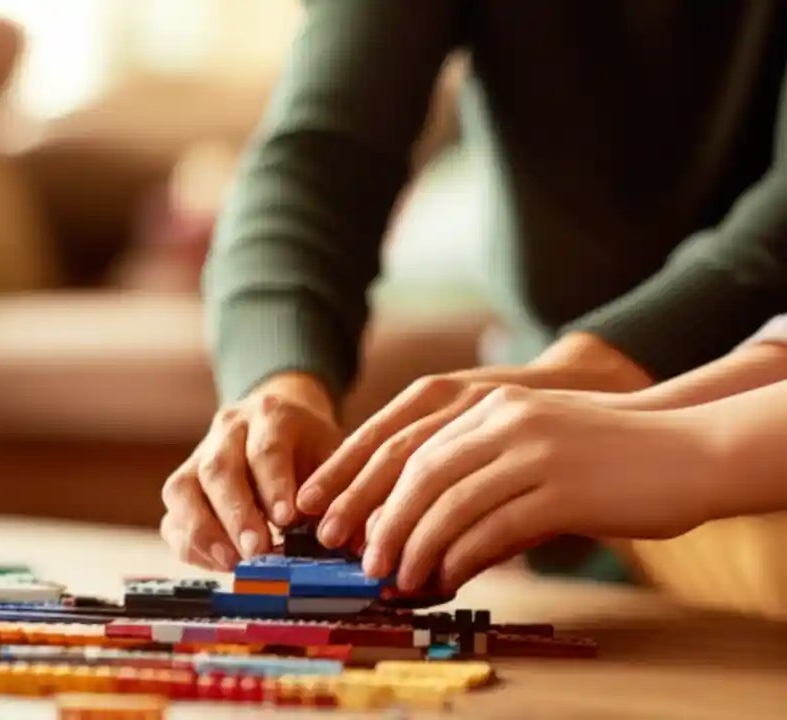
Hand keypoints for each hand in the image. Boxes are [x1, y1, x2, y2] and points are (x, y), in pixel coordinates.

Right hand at [160, 372, 342, 569]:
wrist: (277, 420)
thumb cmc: (309, 446)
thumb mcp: (333, 454)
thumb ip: (338, 493)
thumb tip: (348, 539)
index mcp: (270, 415)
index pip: (266, 449)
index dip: (274, 486)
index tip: (286, 520)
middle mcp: (227, 430)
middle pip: (219, 469)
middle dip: (236, 514)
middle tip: (257, 551)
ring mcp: (197, 456)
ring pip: (182, 489)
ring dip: (204, 531)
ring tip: (230, 562)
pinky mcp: (182, 485)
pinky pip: (172, 516)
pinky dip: (190, 544)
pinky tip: (217, 563)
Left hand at [296, 332, 652, 552]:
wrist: (679, 447)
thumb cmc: (595, 452)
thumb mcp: (524, 439)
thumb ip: (470, 464)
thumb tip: (411, 518)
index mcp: (484, 403)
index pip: (401, 441)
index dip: (357, 479)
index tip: (326, 513)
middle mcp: (501, 419)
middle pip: (415, 473)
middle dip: (379, 519)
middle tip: (359, 559)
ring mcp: (533, 451)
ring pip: (450, 505)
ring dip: (416, 546)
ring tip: (397, 577)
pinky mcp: (563, 489)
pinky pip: (495, 530)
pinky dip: (463, 558)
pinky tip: (446, 579)